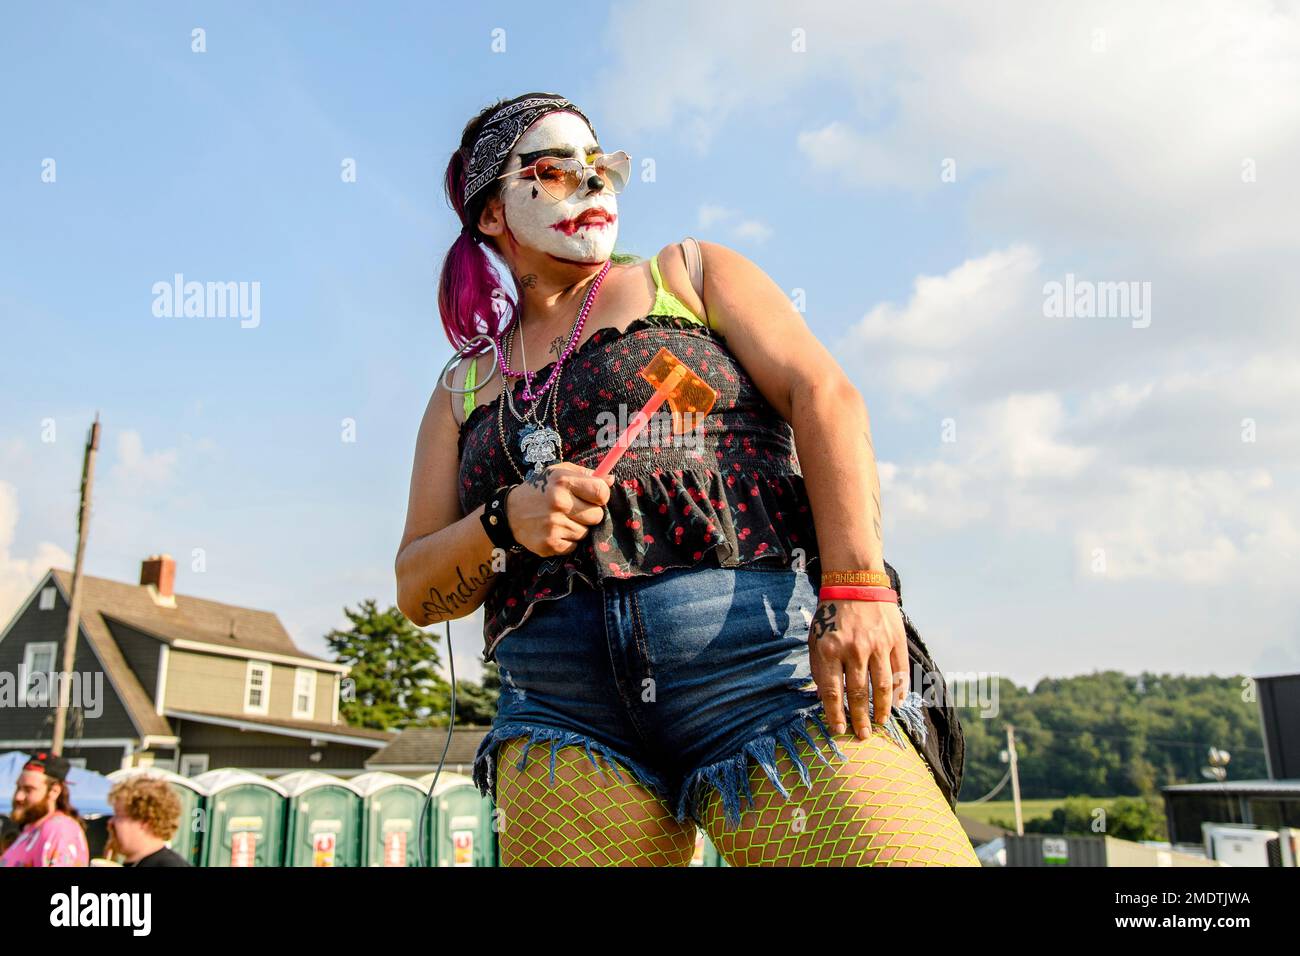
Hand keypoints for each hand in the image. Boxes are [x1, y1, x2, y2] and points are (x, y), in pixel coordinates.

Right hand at [505, 461, 614, 556]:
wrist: (510, 513)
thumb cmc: (541, 489)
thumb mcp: (559, 472)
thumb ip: (586, 474)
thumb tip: (611, 480)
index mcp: (563, 481)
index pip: (601, 492)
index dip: (601, 496)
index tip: (594, 497)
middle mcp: (558, 503)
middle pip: (597, 515)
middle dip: (590, 513)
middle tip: (576, 510)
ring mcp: (553, 525)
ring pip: (586, 532)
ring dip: (578, 527)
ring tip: (562, 519)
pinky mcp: (550, 544)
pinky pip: (575, 545)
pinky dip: (569, 540)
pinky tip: (556, 530)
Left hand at [808, 598, 909, 739]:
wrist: (855, 584)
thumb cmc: (830, 616)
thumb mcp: (815, 640)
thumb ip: (819, 669)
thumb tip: (823, 699)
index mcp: (829, 650)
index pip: (832, 692)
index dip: (835, 715)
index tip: (838, 730)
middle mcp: (853, 650)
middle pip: (857, 694)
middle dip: (859, 719)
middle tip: (862, 735)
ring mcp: (877, 645)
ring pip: (880, 686)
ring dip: (880, 709)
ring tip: (880, 723)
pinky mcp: (894, 640)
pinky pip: (899, 671)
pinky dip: (899, 690)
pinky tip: (897, 703)